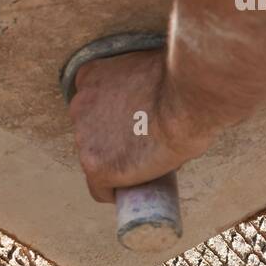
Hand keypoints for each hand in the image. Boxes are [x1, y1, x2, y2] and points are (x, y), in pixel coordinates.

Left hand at [68, 49, 212, 202]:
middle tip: (145, 146)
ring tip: (147, 166)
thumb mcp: (148, 72)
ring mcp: (84, 138)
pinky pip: (100, 189)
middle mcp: (79, 106)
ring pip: (95, 161)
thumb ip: (138, 86)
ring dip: (116, 164)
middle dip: (114, 141)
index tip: (135, 128)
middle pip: (92, 134)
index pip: (94, 106)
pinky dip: (116, 192)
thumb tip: (149, 108)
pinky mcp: (95, 166)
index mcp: (91, 77)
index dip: (116, 120)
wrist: (186, 100)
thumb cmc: (181, 83)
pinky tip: (135, 191)